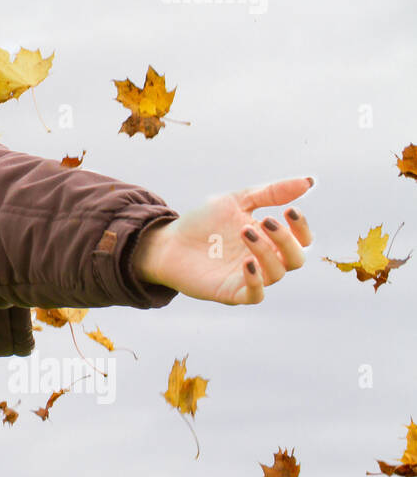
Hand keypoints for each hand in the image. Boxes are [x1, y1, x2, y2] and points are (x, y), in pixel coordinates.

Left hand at [133, 176, 314, 304]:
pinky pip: (255, 295)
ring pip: (277, 274)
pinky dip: (256, 281)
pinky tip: (247, 263)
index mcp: (270, 240)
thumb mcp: (236, 201)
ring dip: (266, 252)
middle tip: (266, 221)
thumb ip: (270, 193)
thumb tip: (309, 182)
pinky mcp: (231, 292)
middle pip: (296, 258)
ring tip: (245, 231)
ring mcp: (249, 278)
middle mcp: (265, 261)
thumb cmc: (203, 223)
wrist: (168, 241)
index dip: (302, 227)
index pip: (302, 240)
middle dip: (287, 239)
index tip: (290, 210)